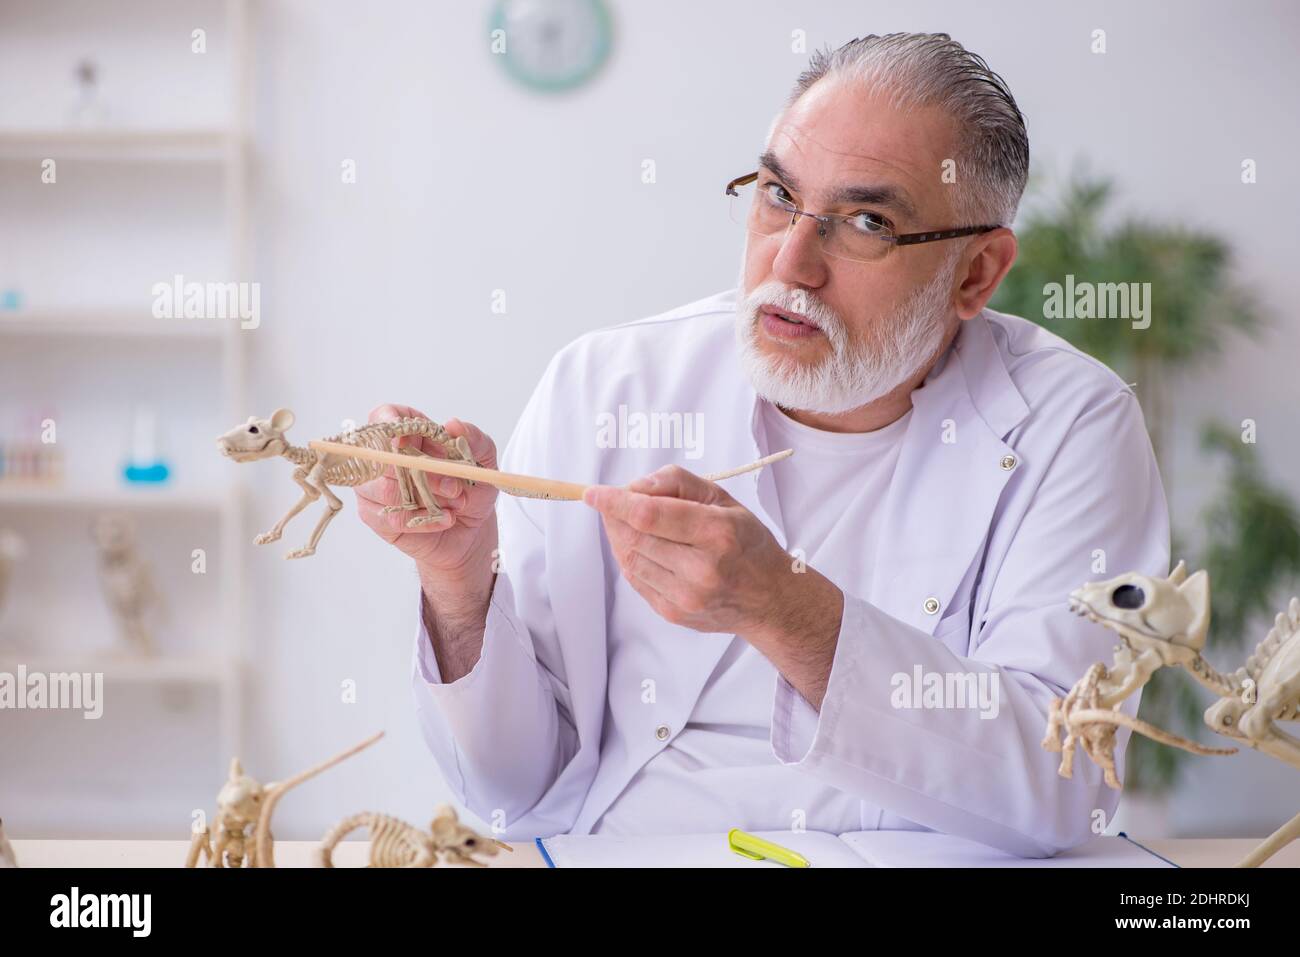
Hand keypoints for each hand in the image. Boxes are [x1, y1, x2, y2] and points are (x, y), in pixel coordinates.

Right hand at [354, 403, 498, 577]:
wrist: (474, 526)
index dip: (389, 423)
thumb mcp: (483, 460)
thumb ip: (474, 439)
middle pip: (382, 456)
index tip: (403, 440)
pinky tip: (445, 518)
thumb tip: (452, 424)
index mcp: (410, 433)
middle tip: (454, 486)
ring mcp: (376, 487)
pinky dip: (422, 520)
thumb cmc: (472, 487)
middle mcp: (387, 457)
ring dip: (424, 499)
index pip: (384, 416)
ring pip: (384, 489)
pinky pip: (391, 518)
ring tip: (456, 503)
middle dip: (420, 472)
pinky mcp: (377, 517)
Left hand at [581, 465, 837, 642]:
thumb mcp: (723, 499)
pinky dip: (632, 558)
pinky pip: (635, 579)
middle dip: (617, 515)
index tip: (592, 493)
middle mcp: (701, 569)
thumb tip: (636, 486)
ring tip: (640, 526)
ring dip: (623, 537)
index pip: (650, 515)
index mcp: (717, 533)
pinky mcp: (673, 613)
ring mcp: (685, 596)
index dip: (615, 502)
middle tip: (618, 503)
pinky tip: (648, 549)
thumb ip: (679, 482)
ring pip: (629, 558)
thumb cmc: (746, 541)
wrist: (767, 599)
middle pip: (634, 536)